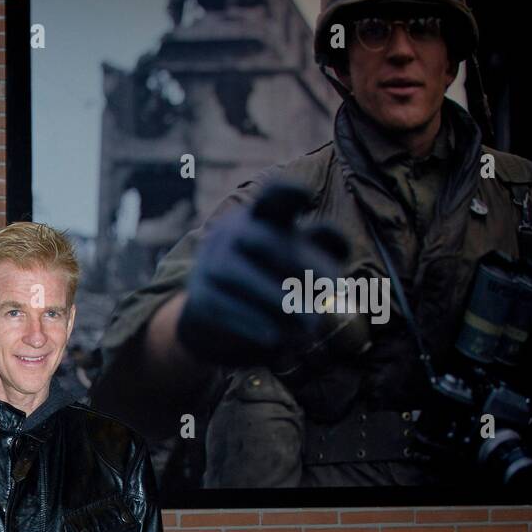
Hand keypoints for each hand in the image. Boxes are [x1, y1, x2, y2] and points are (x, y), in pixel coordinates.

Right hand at [178, 181, 348, 366]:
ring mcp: (211, 263)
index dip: (287, 191)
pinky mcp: (199, 295)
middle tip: (331, 289)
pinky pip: (221, 305)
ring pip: (237, 274)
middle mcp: (234, 233)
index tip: (303, 196)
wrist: (216, 323)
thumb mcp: (299, 271)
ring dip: (275, 300)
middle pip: (264, 240)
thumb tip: (332, 285)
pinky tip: (273, 339)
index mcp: (265, 218)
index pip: (275, 196)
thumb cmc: (271, 287)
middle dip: (301, 263)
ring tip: (309, 325)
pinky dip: (249, 322)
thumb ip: (320, 268)